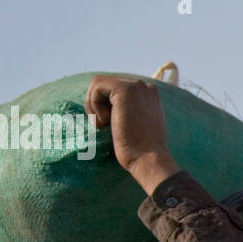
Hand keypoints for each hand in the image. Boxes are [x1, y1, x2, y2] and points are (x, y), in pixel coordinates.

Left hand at [84, 75, 179, 194]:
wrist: (149, 158)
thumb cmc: (142, 149)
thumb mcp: (139, 124)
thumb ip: (131, 111)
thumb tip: (109, 107)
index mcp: (149, 94)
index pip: (115, 89)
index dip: (105, 105)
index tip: (110, 125)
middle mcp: (144, 86)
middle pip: (105, 84)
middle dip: (97, 104)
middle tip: (102, 126)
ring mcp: (136, 86)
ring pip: (98, 83)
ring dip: (93, 104)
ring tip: (102, 124)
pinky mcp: (125, 90)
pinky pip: (96, 87)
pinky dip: (94, 104)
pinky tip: (105, 121)